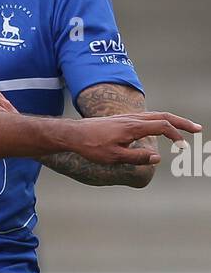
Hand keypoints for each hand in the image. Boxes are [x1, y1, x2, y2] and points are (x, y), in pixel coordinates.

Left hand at [71, 112, 199, 164]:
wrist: (74, 134)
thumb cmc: (92, 147)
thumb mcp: (114, 157)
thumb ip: (137, 157)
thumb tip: (158, 157)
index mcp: (134, 127)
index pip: (162, 126)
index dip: (176, 135)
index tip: (182, 146)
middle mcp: (133, 119)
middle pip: (164, 116)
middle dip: (182, 122)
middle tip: (198, 129)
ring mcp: (128, 117)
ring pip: (156, 115)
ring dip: (173, 120)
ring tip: (185, 127)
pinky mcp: (124, 120)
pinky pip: (147, 117)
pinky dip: (160, 120)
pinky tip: (162, 127)